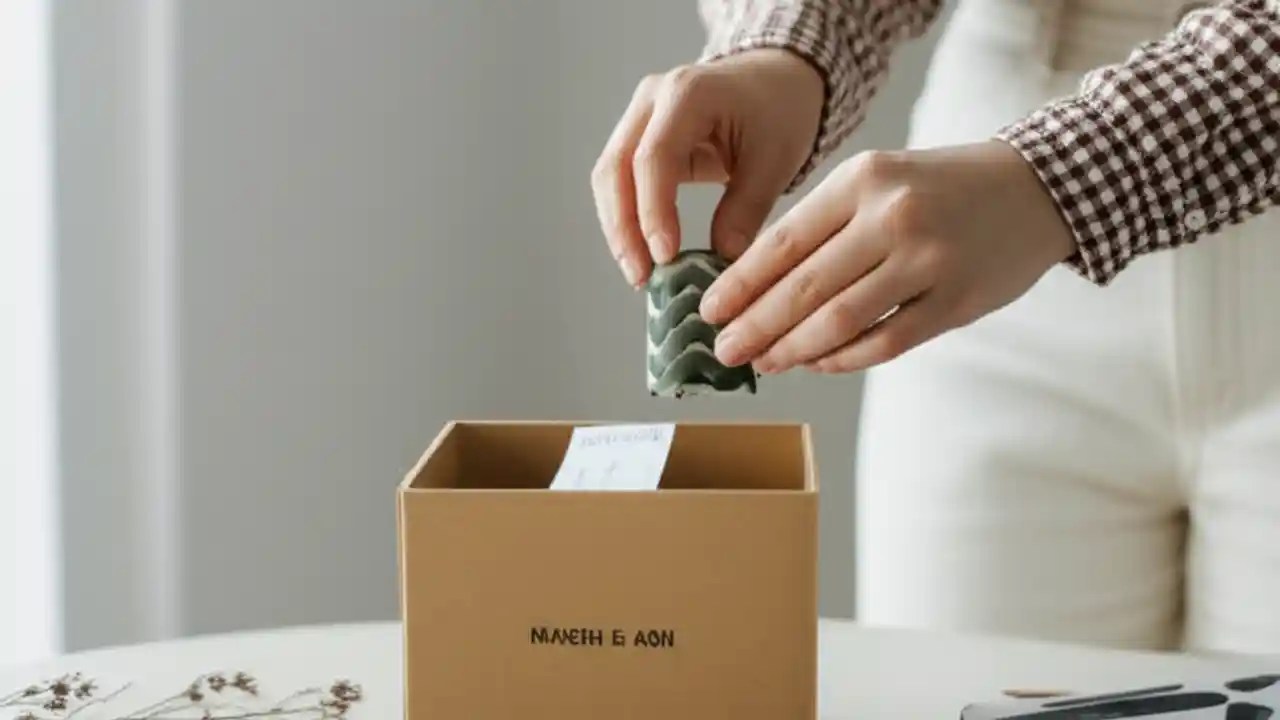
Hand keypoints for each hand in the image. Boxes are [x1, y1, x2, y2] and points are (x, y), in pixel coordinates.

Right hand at [591, 49, 823, 287]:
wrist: (775, 81)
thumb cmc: (779, 112)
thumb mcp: (775, 160)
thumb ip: (747, 208)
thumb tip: (722, 259)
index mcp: (688, 93)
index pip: (653, 158)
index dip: (653, 211)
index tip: (665, 257)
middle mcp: (652, 99)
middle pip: (616, 167)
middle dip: (623, 228)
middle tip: (640, 276)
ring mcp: (639, 116)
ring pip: (608, 177)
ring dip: (618, 228)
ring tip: (638, 274)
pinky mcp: (638, 137)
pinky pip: (620, 181)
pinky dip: (627, 218)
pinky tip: (642, 253)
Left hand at [698, 141, 1075, 373]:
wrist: (1035, 189)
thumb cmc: (939, 190)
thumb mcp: (878, 182)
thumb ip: (824, 226)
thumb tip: (756, 287)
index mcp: (862, 180)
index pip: (784, 240)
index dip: (739, 283)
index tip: (708, 312)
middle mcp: (893, 216)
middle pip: (805, 286)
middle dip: (755, 326)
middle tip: (724, 351)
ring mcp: (928, 260)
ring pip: (840, 320)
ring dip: (793, 349)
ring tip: (764, 363)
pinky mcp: (955, 300)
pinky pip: (885, 341)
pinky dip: (844, 358)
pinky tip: (817, 363)